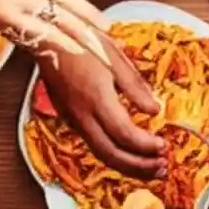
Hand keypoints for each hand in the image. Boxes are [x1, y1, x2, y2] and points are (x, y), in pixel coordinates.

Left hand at [0, 0, 109, 57]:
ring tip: (100, 20)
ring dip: (85, 8)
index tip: (81, 49)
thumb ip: (15, 25)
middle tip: (101, 37)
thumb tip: (43, 39)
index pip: (44, 32)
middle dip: (85, 29)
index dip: (66, 42)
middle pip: (60, 15)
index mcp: (6, 14)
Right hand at [37, 46, 166, 177]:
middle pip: (111, 153)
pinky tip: (127, 154)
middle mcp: (82, 115)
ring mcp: (73, 119)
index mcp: (97, 98)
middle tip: (161, 168)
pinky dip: (113, 155)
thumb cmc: (81, 40)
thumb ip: (135, 86)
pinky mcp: (69, 119)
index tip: (163, 147)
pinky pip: (92, 144)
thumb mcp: (115, 57)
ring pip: (100, 154)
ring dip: (126, 166)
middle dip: (138, 166)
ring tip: (149, 169)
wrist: (46, 39)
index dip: (145, 146)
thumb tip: (154, 109)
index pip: (124, 134)